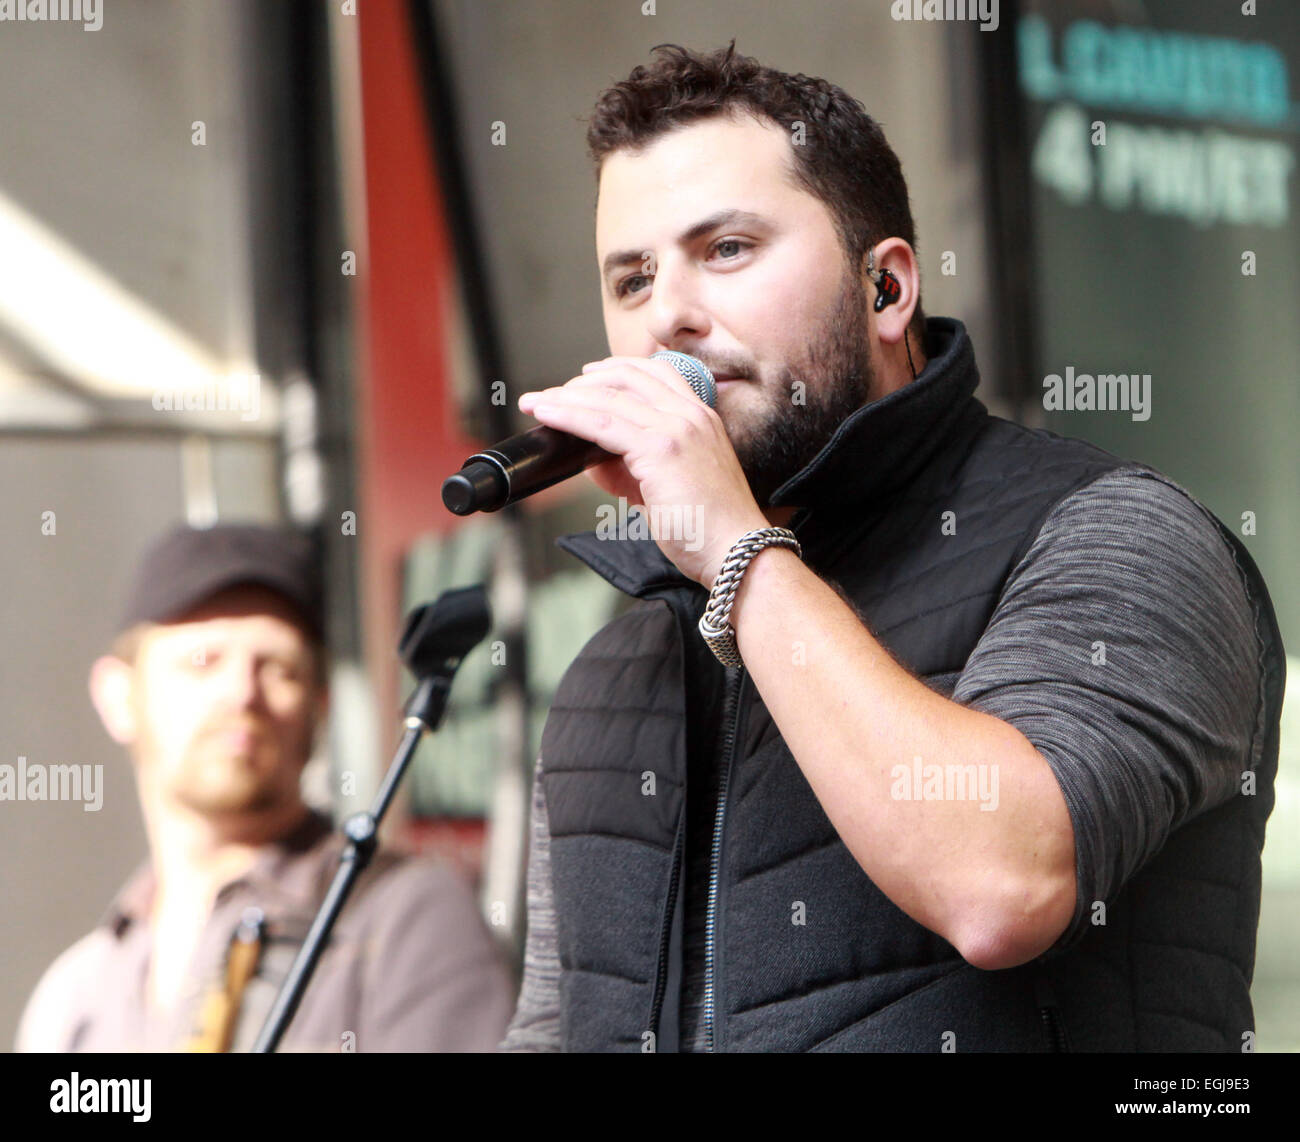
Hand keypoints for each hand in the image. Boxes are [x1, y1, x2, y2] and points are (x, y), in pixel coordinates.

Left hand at [517, 356, 768, 587]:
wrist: (738, 551)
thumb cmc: (709, 528)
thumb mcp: (667, 488)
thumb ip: (631, 470)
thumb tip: (593, 460)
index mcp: (701, 418)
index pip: (655, 374)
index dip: (616, 370)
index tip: (587, 376)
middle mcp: (691, 414)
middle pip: (628, 378)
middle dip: (583, 382)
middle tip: (553, 393)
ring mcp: (677, 428)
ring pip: (609, 399)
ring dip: (566, 398)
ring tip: (537, 403)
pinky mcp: (660, 449)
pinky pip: (603, 423)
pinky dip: (569, 416)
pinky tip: (548, 415)